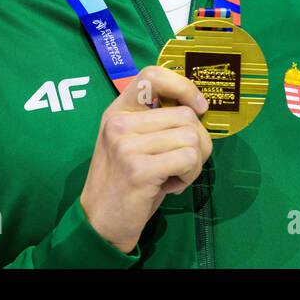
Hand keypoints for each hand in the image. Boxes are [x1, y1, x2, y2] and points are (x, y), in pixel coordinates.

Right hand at [80, 65, 211, 253]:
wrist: (99, 223)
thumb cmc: (125, 183)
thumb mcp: (132, 143)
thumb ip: (157, 122)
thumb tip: (200, 109)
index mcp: (118, 111)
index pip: (153, 76)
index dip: (184, 86)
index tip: (199, 107)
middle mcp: (119, 123)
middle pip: (186, 115)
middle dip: (198, 142)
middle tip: (181, 164)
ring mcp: (127, 145)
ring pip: (192, 138)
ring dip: (193, 163)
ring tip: (172, 176)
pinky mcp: (139, 169)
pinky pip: (189, 159)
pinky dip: (189, 176)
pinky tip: (170, 187)